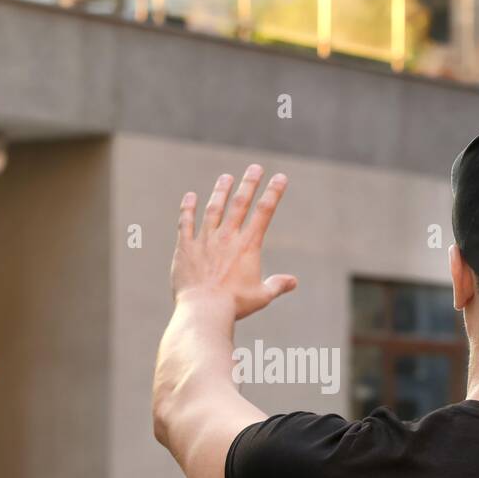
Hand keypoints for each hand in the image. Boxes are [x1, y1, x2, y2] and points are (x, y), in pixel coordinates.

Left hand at [171, 165, 296, 320]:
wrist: (204, 310)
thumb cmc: (234, 306)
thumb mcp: (261, 296)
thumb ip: (277, 285)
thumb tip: (293, 282)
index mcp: (248, 246)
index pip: (264, 212)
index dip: (274, 192)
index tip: (280, 177)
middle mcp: (227, 237)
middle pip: (240, 204)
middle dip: (249, 183)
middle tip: (255, 167)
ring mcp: (205, 240)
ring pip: (213, 209)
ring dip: (221, 191)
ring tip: (226, 177)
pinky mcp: (186, 248)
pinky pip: (186, 223)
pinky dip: (188, 209)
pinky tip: (190, 196)